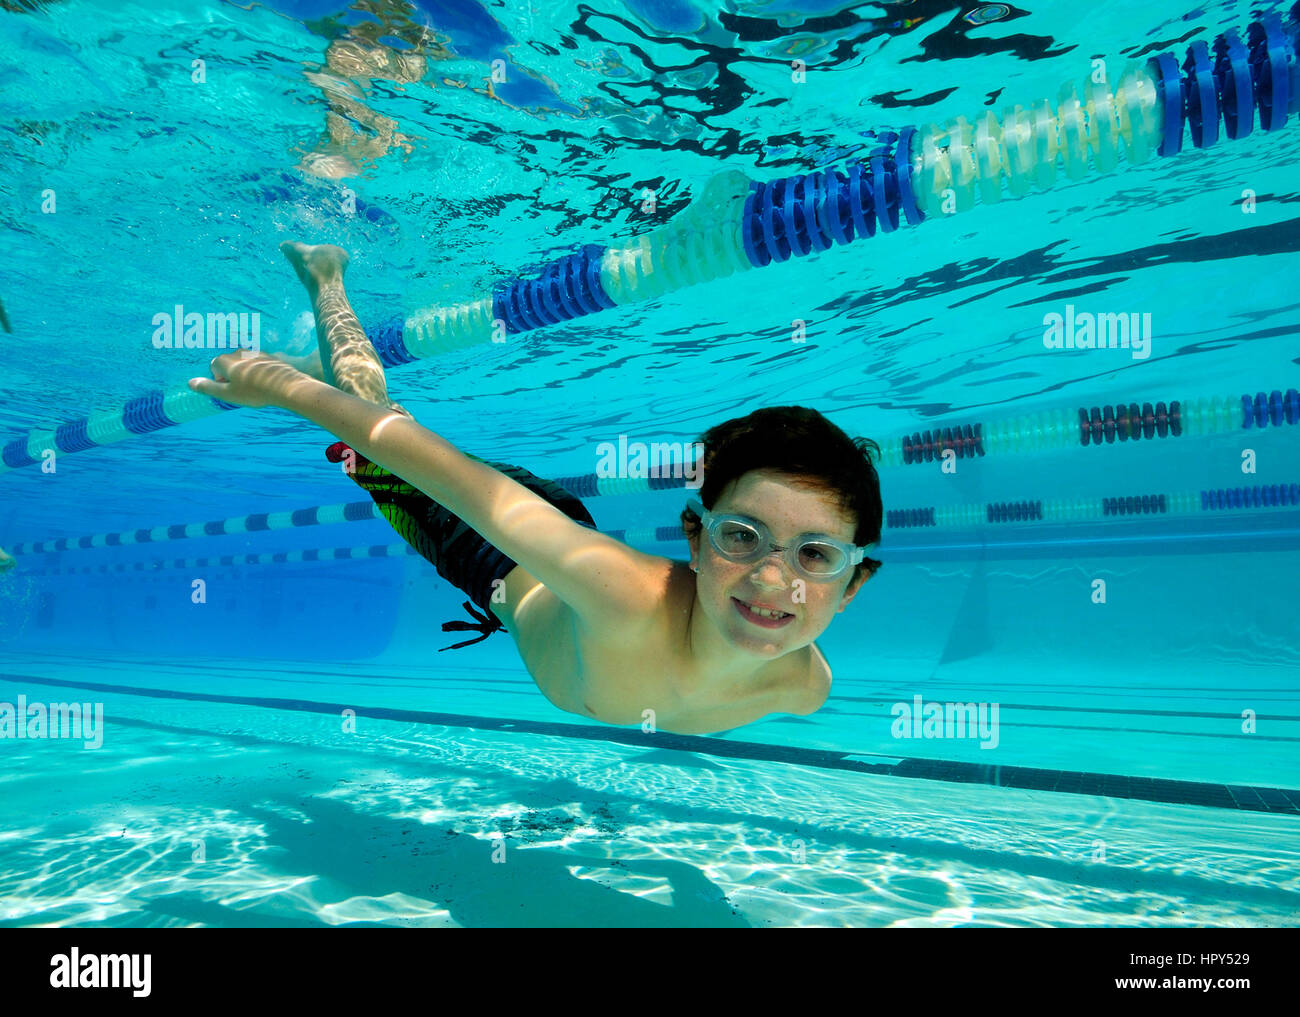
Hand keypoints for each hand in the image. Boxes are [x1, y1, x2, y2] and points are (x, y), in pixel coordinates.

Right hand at [188, 352, 314, 408]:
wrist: (285, 386)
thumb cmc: (254, 392)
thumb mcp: (227, 394)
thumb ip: (207, 387)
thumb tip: (189, 383)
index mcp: (225, 360)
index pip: (214, 368)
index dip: (220, 381)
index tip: (231, 390)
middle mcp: (238, 352)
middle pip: (229, 364)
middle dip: (233, 376)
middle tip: (244, 390)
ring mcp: (254, 352)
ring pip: (244, 363)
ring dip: (246, 373)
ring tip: (256, 386)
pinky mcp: (269, 355)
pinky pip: (258, 363)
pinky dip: (259, 371)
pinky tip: (267, 381)